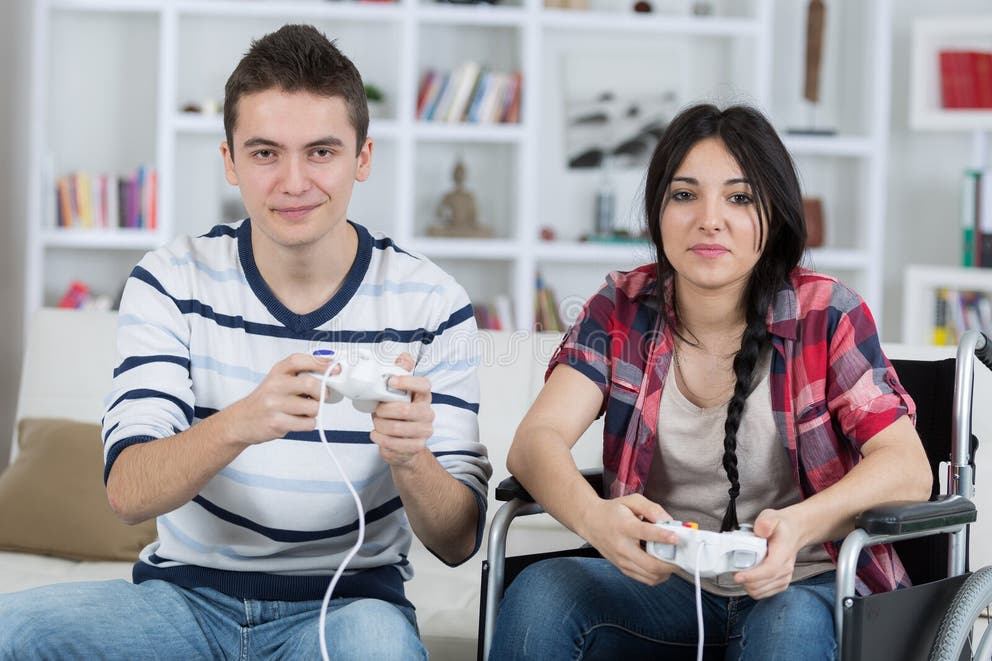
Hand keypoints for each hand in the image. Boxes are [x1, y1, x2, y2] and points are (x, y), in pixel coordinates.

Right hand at [226, 353, 339, 445]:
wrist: (241, 421)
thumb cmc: (265, 400)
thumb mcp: (278, 381)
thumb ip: (299, 376)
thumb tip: (330, 373)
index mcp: (277, 371)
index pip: (299, 360)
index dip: (320, 362)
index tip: (335, 368)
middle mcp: (275, 385)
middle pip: (311, 384)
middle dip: (322, 393)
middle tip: (320, 397)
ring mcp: (274, 404)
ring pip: (313, 407)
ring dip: (314, 412)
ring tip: (302, 411)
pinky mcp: (276, 422)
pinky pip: (307, 423)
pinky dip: (308, 424)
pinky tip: (296, 421)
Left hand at [370, 353, 434, 467]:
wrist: (405, 445)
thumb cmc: (398, 416)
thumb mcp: (396, 395)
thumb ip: (399, 375)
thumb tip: (404, 357)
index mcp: (423, 397)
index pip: (424, 385)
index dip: (407, 381)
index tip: (390, 381)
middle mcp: (427, 414)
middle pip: (405, 410)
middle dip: (384, 411)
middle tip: (377, 411)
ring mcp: (423, 431)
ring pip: (396, 428)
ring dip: (380, 425)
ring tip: (376, 424)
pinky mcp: (416, 447)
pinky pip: (393, 443)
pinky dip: (380, 439)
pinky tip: (377, 435)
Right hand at [580, 495, 678, 585]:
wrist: (590, 522)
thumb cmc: (612, 511)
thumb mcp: (631, 501)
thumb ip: (651, 508)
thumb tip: (669, 520)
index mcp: (625, 526)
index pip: (645, 533)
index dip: (663, 536)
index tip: (676, 538)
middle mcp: (622, 546)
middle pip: (650, 563)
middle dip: (670, 563)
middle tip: (681, 556)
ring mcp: (622, 561)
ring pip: (650, 575)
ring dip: (666, 571)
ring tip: (673, 560)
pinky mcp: (623, 568)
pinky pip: (645, 579)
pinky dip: (658, 576)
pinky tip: (662, 566)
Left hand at [733, 508, 803, 598]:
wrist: (794, 533)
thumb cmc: (780, 526)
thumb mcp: (772, 516)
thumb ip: (765, 522)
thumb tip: (760, 531)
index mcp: (783, 554)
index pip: (769, 570)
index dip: (752, 576)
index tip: (737, 576)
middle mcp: (785, 570)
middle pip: (761, 584)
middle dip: (745, 580)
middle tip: (734, 568)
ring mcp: (784, 578)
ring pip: (760, 591)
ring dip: (747, 584)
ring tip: (740, 571)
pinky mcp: (780, 584)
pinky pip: (763, 593)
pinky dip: (752, 588)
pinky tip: (748, 577)